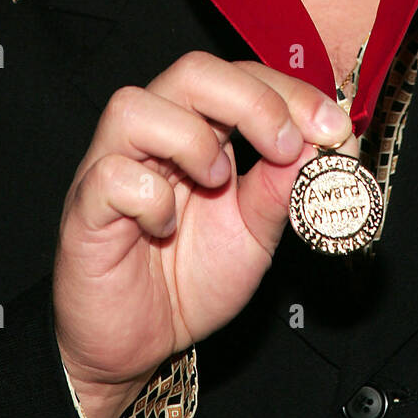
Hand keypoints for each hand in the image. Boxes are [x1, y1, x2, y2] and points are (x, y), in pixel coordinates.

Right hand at [52, 51, 353, 417]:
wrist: (138, 346)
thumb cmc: (190, 279)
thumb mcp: (256, 233)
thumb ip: (282, 187)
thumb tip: (325, 144)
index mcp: (197, 130)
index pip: (239, 76)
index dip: (287, 91)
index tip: (332, 127)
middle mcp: (152, 135)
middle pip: (192, 72)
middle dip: (252, 100)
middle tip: (286, 145)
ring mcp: (111, 166)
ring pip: (135, 106)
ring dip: (193, 139)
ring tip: (218, 183)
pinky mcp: (85, 210)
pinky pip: (110, 176)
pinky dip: (148, 196)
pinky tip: (165, 227)